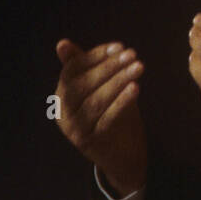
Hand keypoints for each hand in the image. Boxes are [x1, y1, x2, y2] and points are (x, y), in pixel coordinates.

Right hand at [54, 39, 147, 195]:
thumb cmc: (111, 115)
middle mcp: (63, 114)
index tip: (119, 46)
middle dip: (109, 67)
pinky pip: (107, 118)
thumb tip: (61, 43)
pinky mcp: (91, 143)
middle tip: (132, 54)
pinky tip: (136, 87)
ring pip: (96, 100)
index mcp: (61, 97)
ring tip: (139, 67)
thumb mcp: (99, 88)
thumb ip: (85, 67)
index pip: (72, 70)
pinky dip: (122, 101)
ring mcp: (75, 130)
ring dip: (118, 81)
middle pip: (83, 84)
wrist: (122, 156)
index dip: (95, 56)